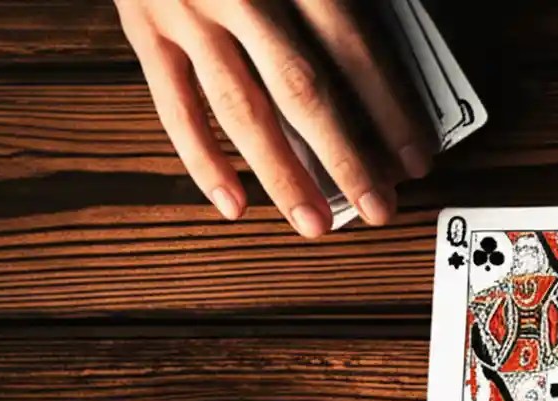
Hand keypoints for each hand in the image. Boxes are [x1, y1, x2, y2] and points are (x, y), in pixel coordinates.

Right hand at [114, 0, 433, 235]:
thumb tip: (389, 60)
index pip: (352, 47)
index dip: (389, 108)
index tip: (415, 157)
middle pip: (301, 88)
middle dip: (345, 158)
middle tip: (377, 207)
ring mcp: (185, 12)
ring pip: (240, 108)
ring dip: (281, 174)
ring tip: (314, 223)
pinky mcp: (142, 29)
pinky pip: (174, 106)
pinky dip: (203, 160)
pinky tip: (234, 203)